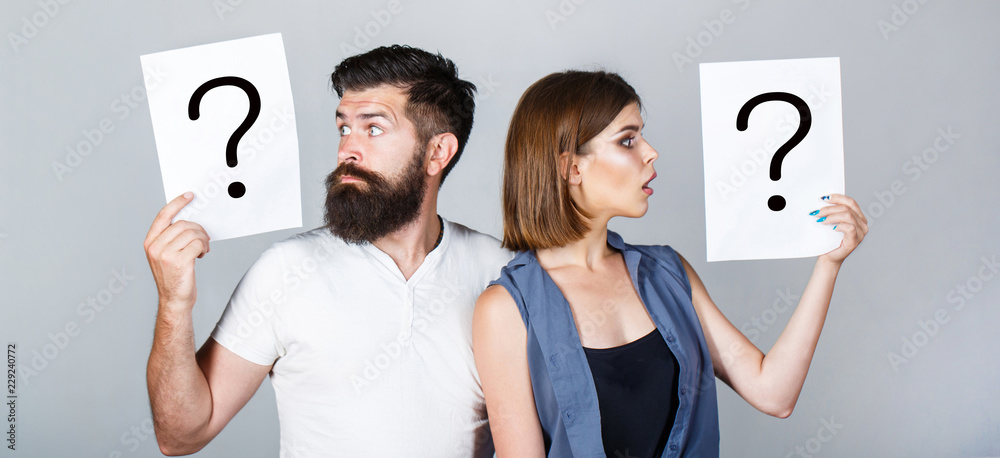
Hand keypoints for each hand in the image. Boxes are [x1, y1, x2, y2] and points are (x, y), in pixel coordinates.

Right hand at [143, 192, 209, 310]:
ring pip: (192, 233)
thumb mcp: (165, 255)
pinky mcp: (179, 262)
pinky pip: (197, 244)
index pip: (164, 216)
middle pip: (183, 224)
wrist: (174, 300)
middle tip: (205, 237)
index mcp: (150, 242)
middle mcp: (155, 247)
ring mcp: (166, 255)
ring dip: (203, 239)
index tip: (190, 196)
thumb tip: (189, 221)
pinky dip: (204, 247)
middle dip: (198, 228)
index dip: (177, 203)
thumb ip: (171, 238)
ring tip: (204, 247)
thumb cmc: (174, 276)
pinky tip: (203, 254)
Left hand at [815, 193, 867, 264]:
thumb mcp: (830, 222)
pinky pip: (849, 227)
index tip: (823, 198)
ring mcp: (861, 232)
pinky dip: (839, 225)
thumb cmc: (829, 239)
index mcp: (858, 216)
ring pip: (848, 216)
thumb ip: (832, 211)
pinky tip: (831, 228)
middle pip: (847, 208)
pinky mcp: (856, 240)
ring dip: (831, 216)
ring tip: (820, 220)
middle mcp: (862, 223)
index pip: (850, 202)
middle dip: (830, 208)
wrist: (828, 257)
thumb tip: (822, 200)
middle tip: (816, 212)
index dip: (837, 197)